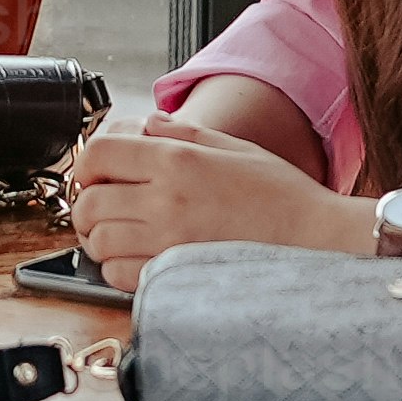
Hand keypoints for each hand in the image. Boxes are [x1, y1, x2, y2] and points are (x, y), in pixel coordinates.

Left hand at [69, 109, 372, 276]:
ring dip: (101, 239)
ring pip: (99, 242)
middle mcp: (166, 199)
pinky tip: (138, 259)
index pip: (98, 155)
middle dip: (88, 206)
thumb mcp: (232, 146)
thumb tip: (146, 124)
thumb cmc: (280, 193)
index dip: (86, 165)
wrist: (315, 238)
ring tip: (122, 235)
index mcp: (176, 159)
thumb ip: (183, 131)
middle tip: (104, 209)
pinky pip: (119, 276)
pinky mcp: (175, 275)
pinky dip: (117, 269)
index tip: (94, 175)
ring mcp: (169, 241)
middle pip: (90, 202)